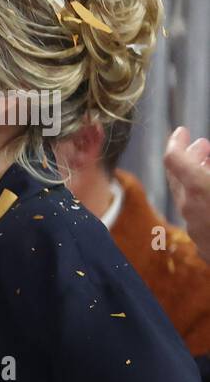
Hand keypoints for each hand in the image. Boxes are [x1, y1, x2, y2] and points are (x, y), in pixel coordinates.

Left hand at [164, 127, 209, 254]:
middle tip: (202, 145)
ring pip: (189, 200)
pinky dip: (205, 203)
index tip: (182, 131)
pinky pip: (200, 219)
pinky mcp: (206, 249)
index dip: (177, 142)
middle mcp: (192, 211)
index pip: (174, 159)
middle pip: (178, 179)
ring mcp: (198, 233)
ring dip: (197, 181)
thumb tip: (206, 154)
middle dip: (190, 159)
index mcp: (201, 191)